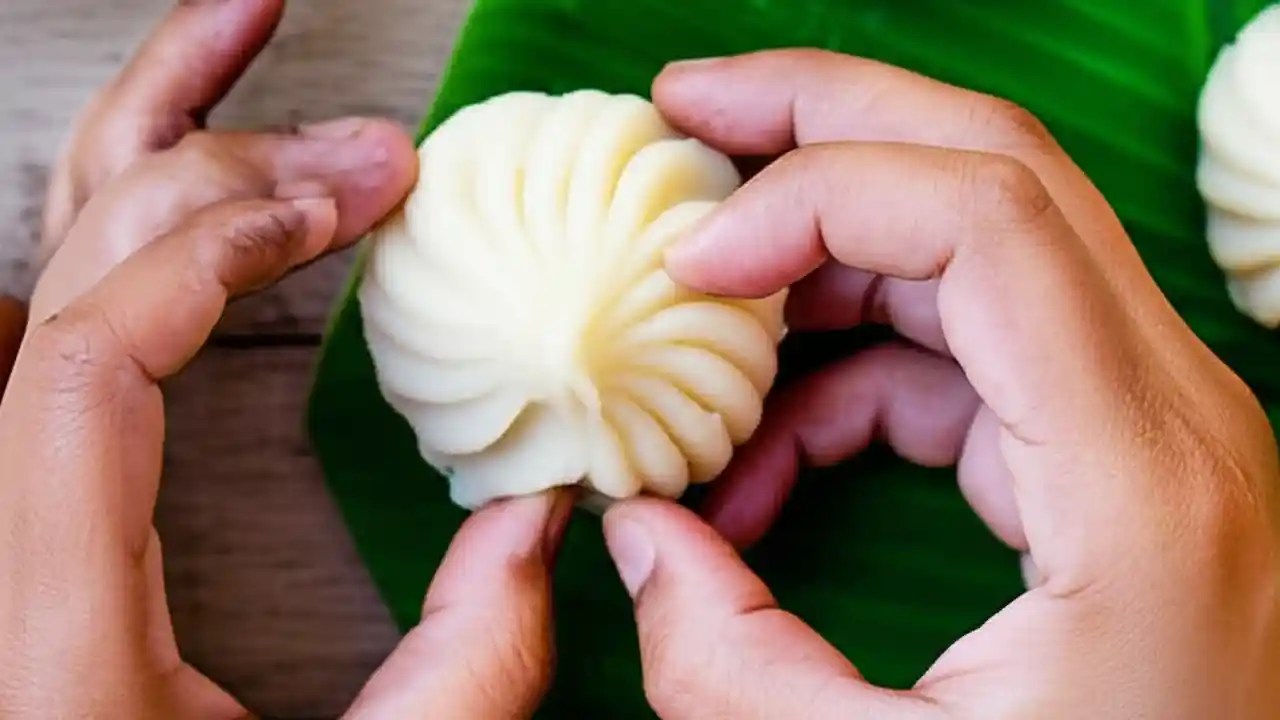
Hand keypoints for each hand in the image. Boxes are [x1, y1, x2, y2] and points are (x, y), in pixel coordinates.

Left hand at [0, 2, 569, 717]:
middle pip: (64, 277)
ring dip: (155, 137)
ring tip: (242, 36)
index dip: (217, 250)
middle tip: (367, 144)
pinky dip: (138, 207)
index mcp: (51, 615)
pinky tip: (204, 162)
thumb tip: (542, 524)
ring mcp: (12, 500)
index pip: (86, 366)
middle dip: (221, 175)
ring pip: (50, 262)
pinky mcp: (48, 483)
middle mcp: (2, 537)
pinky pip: (76, 307)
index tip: (351, 201)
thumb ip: (465, 672)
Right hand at [603, 50, 1279, 718]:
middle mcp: (1167, 409)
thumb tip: (641, 537)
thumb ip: (731, 669)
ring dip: (826, 254)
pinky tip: (770, 458)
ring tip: (701, 316)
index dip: (813, 198)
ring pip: (980, 237)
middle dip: (822, 119)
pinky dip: (851, 372)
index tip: (689, 264)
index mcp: (1138, 478)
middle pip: (994, 163)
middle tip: (686, 112)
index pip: (985, 216)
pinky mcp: (1107, 447)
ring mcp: (1146, 415)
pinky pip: (966, 346)